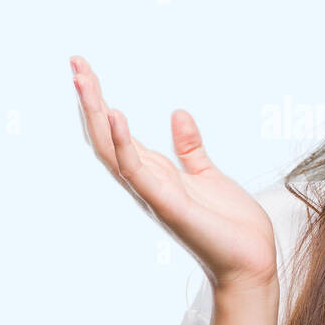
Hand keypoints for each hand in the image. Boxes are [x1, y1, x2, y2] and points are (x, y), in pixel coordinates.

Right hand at [70, 55, 278, 292]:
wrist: (250, 262)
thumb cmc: (230, 226)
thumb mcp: (208, 175)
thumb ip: (190, 148)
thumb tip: (178, 114)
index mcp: (154, 173)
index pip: (117, 132)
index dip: (100, 102)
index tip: (85, 69)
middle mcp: (146, 182)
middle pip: (105, 136)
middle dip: (89, 100)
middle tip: (75, 63)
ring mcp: (152, 193)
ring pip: (111, 150)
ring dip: (96, 114)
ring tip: (84, 79)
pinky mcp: (167, 204)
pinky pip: (137, 171)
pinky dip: (124, 143)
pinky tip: (116, 115)